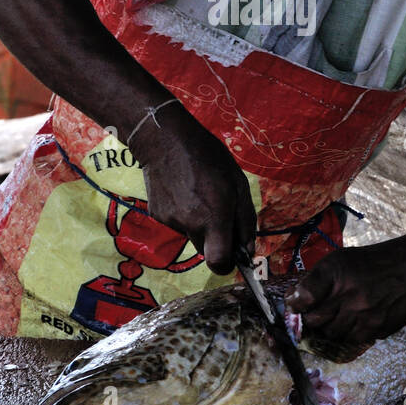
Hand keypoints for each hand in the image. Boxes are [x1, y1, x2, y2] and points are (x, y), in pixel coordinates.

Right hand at [130, 106, 255, 274]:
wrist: (164, 140)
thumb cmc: (208, 157)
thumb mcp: (238, 183)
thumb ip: (245, 220)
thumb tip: (248, 250)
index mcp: (214, 216)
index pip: (219, 262)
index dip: (227, 265)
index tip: (232, 257)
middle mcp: (191, 224)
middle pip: (206, 250)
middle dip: (215, 239)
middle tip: (217, 211)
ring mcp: (171, 221)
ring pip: (191, 235)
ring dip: (199, 224)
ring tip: (197, 194)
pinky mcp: (157, 215)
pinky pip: (177, 224)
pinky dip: (182, 214)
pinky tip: (182, 191)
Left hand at [285, 239, 405, 343]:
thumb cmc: (373, 263)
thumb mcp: (341, 260)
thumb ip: (317, 279)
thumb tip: (295, 299)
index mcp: (336, 272)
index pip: (304, 296)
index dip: (296, 304)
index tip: (296, 304)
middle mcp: (349, 295)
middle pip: (314, 321)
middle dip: (311, 319)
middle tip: (315, 313)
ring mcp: (364, 314)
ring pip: (332, 334)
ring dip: (331, 327)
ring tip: (339, 314)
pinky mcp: (377, 328)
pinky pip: (352, 339)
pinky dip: (350, 332)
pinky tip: (356, 319)